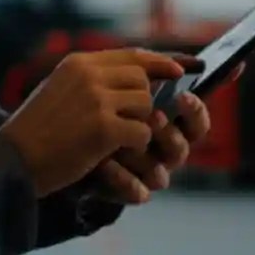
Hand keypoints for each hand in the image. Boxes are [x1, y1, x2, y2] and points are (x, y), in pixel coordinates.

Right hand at [0, 49, 185, 196]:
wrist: (12, 158)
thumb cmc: (35, 129)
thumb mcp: (57, 88)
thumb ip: (90, 79)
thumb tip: (134, 76)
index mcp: (78, 63)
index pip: (131, 55)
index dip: (160, 62)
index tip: (180, 69)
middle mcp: (89, 75)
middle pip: (142, 80)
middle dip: (144, 102)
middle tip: (129, 121)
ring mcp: (97, 100)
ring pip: (145, 105)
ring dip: (138, 124)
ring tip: (116, 138)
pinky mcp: (103, 128)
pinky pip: (141, 132)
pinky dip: (135, 145)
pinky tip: (115, 151)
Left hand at [94, 63, 243, 203]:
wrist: (58, 140)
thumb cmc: (94, 106)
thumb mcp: (115, 80)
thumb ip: (148, 68)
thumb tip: (189, 61)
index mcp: (169, 124)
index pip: (196, 121)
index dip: (195, 111)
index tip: (183, 96)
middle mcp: (160, 151)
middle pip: (182, 148)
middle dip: (171, 134)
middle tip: (156, 118)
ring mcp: (143, 173)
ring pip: (161, 174)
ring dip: (144, 156)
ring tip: (125, 143)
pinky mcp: (124, 191)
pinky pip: (134, 193)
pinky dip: (122, 178)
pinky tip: (105, 165)